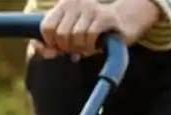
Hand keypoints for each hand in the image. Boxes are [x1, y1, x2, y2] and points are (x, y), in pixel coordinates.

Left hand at [37, 0, 160, 57]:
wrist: (123, 21)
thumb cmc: (92, 30)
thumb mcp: (70, 36)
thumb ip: (54, 45)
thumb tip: (47, 54)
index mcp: (64, 5)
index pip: (46, 26)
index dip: (51, 42)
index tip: (60, 47)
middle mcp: (76, 3)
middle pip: (60, 33)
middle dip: (67, 47)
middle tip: (76, 48)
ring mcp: (90, 8)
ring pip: (75, 35)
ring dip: (80, 47)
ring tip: (86, 47)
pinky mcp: (104, 16)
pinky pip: (90, 35)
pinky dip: (90, 45)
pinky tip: (94, 46)